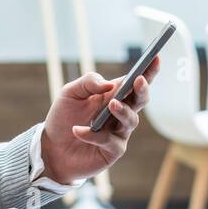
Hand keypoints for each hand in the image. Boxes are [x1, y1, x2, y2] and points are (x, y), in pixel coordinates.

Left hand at [39, 55, 159, 185]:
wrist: (51, 148)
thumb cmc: (63, 118)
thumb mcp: (70, 93)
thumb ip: (88, 83)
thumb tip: (109, 84)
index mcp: (113, 94)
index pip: (135, 81)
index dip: (148, 70)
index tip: (156, 58)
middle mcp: (120, 112)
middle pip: (140, 100)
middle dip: (142, 89)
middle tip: (139, 80)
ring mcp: (119, 132)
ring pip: (131, 120)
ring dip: (122, 110)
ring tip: (111, 104)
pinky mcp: (113, 150)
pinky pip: (109, 141)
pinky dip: (92, 135)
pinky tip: (78, 130)